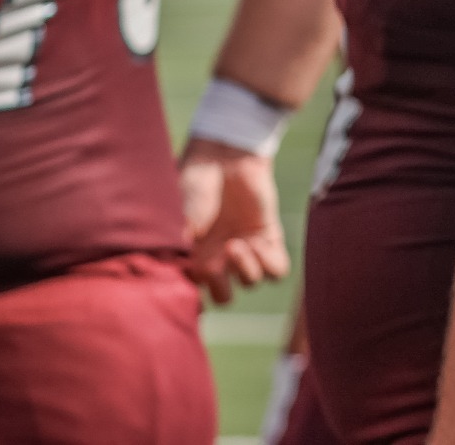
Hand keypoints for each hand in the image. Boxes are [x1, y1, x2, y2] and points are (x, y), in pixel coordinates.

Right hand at [180, 137, 290, 303]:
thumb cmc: (196, 182)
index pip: (194, 292)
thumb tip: (178, 262)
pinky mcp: (268, 237)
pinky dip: (269, 264)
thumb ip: (180, 238)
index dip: (194, 291)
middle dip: (221, 288)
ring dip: (245, 270)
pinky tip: (257, 244)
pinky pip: (277, 270)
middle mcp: (218, 259)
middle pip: (223, 297)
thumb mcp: (181, 211)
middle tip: (215, 264)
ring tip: (235, 244)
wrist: (224, 157)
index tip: (191, 272)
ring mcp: (245, 249)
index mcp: (192, 259)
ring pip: (250, 283)